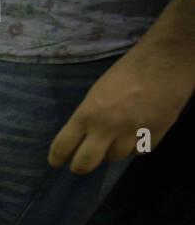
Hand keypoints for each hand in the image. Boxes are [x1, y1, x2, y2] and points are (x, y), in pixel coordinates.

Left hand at [48, 45, 194, 173]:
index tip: (57, 161)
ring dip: (113, 150)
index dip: (57, 157)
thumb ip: (87, 117)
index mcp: (88, 114)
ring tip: (118, 134)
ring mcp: (132, 133)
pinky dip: (136, 146)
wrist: (167, 58)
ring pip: (114, 158)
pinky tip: (138, 131)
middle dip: (81, 166)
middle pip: (84, 164)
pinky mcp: (155, 134)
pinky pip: (138, 152)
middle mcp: (107, 128)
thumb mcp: (97, 92)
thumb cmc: (128, 71)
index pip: (62, 147)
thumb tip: (83, 139)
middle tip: (82, 162)